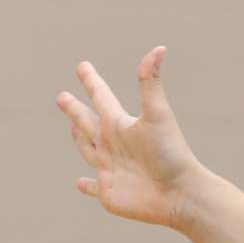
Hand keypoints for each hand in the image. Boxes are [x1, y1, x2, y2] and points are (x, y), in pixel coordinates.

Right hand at [59, 48, 210, 228]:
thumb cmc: (171, 154)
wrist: (181, 194)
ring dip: (80, 140)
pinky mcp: (108, 192)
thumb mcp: (157, 115)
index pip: (101, 97)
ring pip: (89, 151)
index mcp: (121, 124)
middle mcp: (113, 145)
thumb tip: (159, 48)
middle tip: (62, 96)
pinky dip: (86, 186)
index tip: (82, 66)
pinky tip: (80, 183)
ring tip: (74, 128)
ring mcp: (109, 169)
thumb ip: (150, 83)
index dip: (91, 81)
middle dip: (75, 109)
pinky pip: (93, 188)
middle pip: (88, 122)